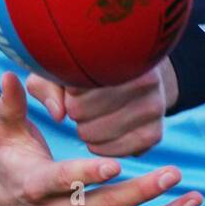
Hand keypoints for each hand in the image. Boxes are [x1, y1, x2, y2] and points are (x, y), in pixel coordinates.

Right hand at [0, 71, 202, 205]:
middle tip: (173, 172)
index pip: (63, 183)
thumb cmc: (5, 156)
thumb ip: (9, 103)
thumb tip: (10, 74)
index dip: (88, 175)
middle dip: (141, 192)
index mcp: (35, 186)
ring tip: (195, 199)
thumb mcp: (0, 129)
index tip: (116, 164)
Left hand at [27, 60, 178, 156]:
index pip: (74, 84)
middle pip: (80, 112)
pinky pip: (111, 152)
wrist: (138, 73)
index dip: (68, 89)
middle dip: (74, 110)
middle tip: (82, 100)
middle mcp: (144, 78)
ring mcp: (153, 107)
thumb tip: (58, 114)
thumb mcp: (64, 66)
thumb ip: (49, 84)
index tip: (76, 82)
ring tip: (93, 113)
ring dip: (85, 129)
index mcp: (120, 53)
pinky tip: (103, 129)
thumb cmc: (91, 67)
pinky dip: (100, 146)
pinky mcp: (154, 133)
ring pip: (94, 135)